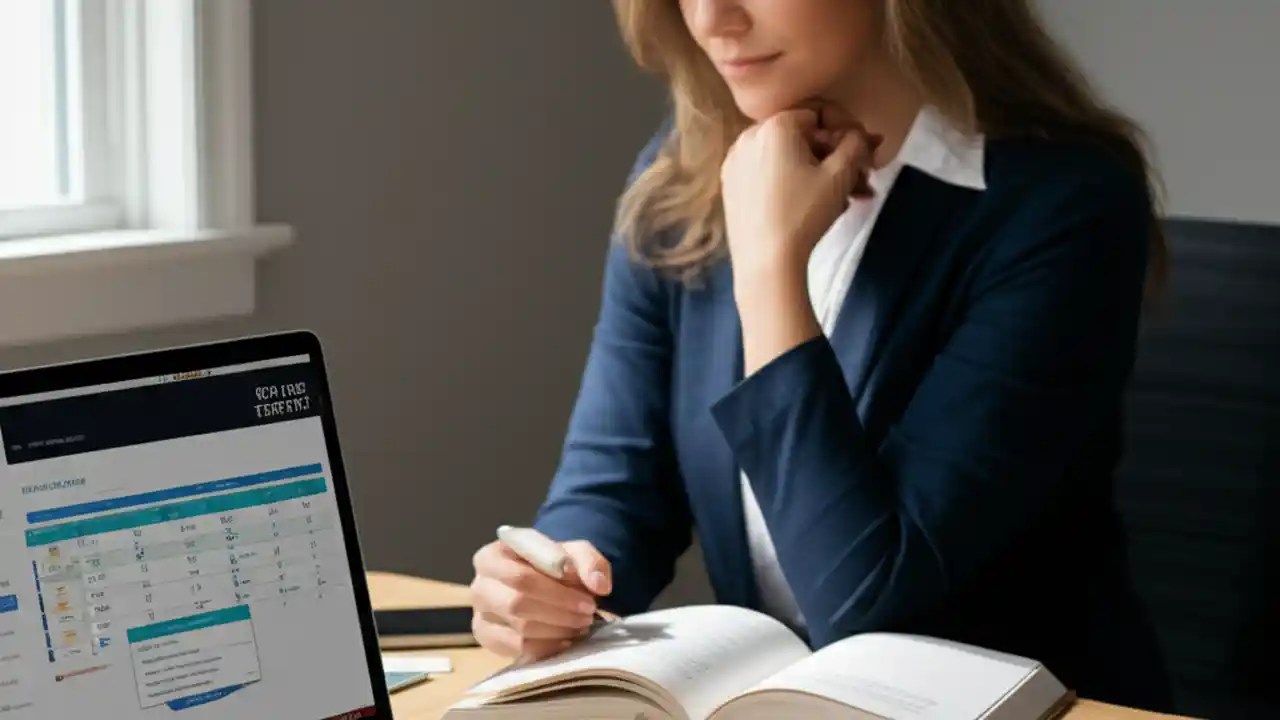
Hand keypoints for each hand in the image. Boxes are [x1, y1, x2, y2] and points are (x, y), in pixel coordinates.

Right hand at [470, 537, 611, 660]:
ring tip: (580, 624)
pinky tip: (566, 639)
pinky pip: (520, 648)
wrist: (538, 589)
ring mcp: (480, 613)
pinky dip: (549, 645)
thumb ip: (590, 562)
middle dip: (560, 607)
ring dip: (558, 627)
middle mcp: (480, 582)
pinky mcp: (487, 638)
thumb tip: (599, 585)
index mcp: (494, 553)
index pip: (524, 565)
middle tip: (589, 611)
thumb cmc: (552, 568)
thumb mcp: (574, 554)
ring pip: (521, 626)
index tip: (591, 589)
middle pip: (519, 599)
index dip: (558, 577)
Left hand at [720, 107, 878, 281]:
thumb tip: (859, 135)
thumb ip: (856, 144)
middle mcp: (749, 136)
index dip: (848, 132)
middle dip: (838, 157)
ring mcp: (736, 162)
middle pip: (803, 138)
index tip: (867, 154)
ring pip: (788, 158)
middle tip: (864, 179)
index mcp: (774, 125)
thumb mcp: (841, 175)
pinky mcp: (731, 187)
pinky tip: (816, 205)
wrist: (766, 263)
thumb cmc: (805, 213)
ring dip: (821, 173)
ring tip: (849, 199)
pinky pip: (769, 174)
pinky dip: (794, 182)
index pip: (820, 114)